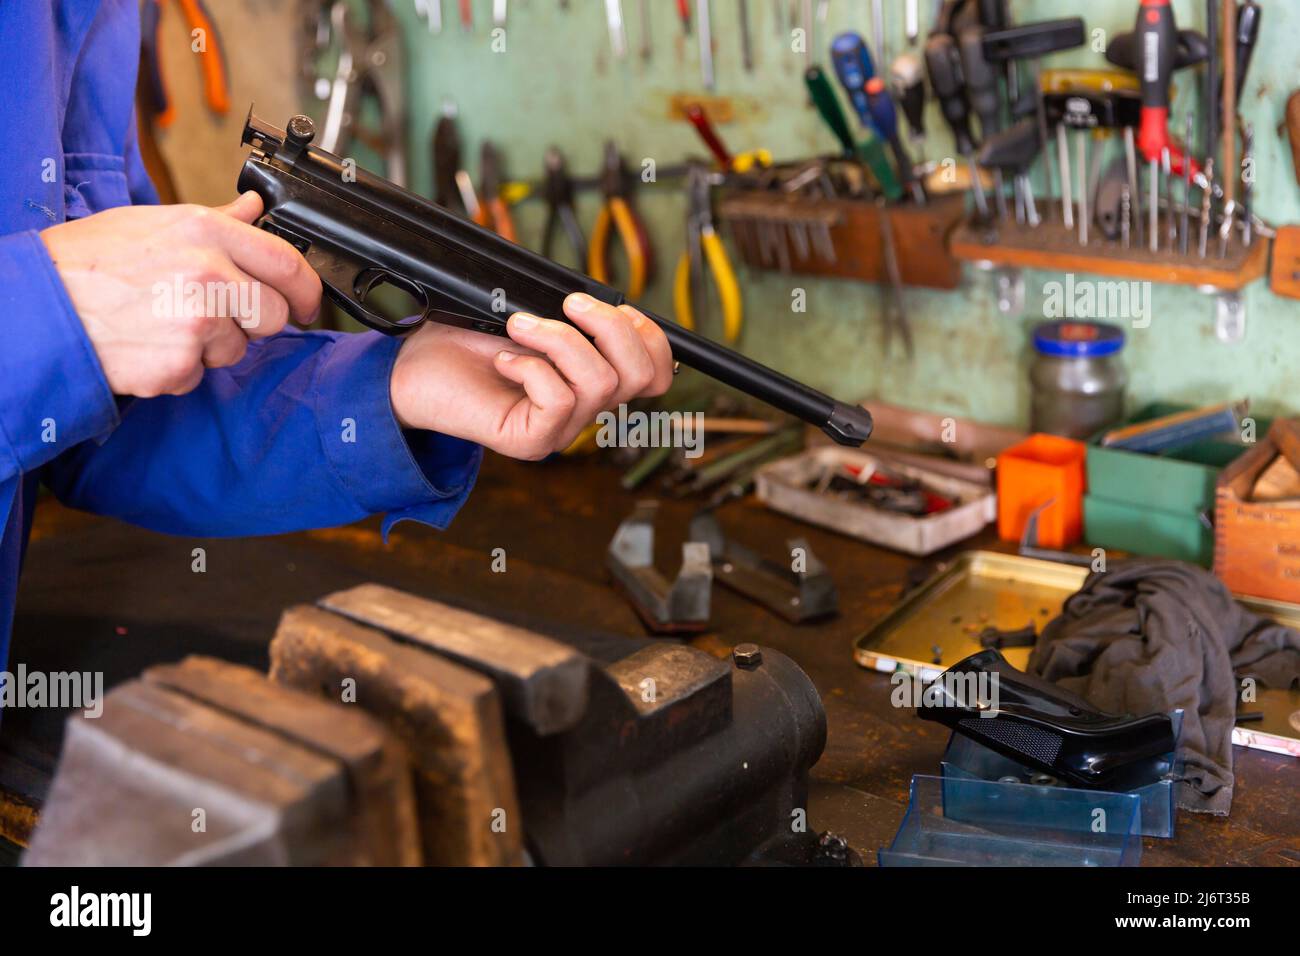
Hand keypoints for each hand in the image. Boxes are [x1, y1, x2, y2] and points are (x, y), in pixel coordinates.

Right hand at [41, 192, 321, 397]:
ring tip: (161, 323)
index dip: (307, 291)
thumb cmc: (91, 263)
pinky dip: (177, 370)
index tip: (310, 305)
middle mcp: (209, 272)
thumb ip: (216, 223)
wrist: (41, 304)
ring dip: (208, 347)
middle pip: (274, 316)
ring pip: (237, 349)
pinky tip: (146, 345)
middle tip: (208, 315)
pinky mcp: (180, 362)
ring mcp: (197, 320)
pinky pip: (199, 375)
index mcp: (206, 232)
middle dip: (252, 323)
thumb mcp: (155, 225)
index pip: (287, 263)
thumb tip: (255, 208)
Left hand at [390, 293, 674, 459]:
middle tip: (568, 305)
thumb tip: (602, 298)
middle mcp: (584, 410)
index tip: (617, 308)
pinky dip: (532, 365)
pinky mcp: (530, 441)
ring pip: (601, 383)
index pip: (658, 375)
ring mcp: (559, 430)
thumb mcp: (532, 313)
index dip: (651, 337)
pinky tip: (504, 358)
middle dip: (613, 327)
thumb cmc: (466, 340)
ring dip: (560, 339)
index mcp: (592, 380)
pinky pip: (560, 399)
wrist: (412, 368)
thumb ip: (574, 314)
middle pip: (642, 375)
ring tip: (520, 326)